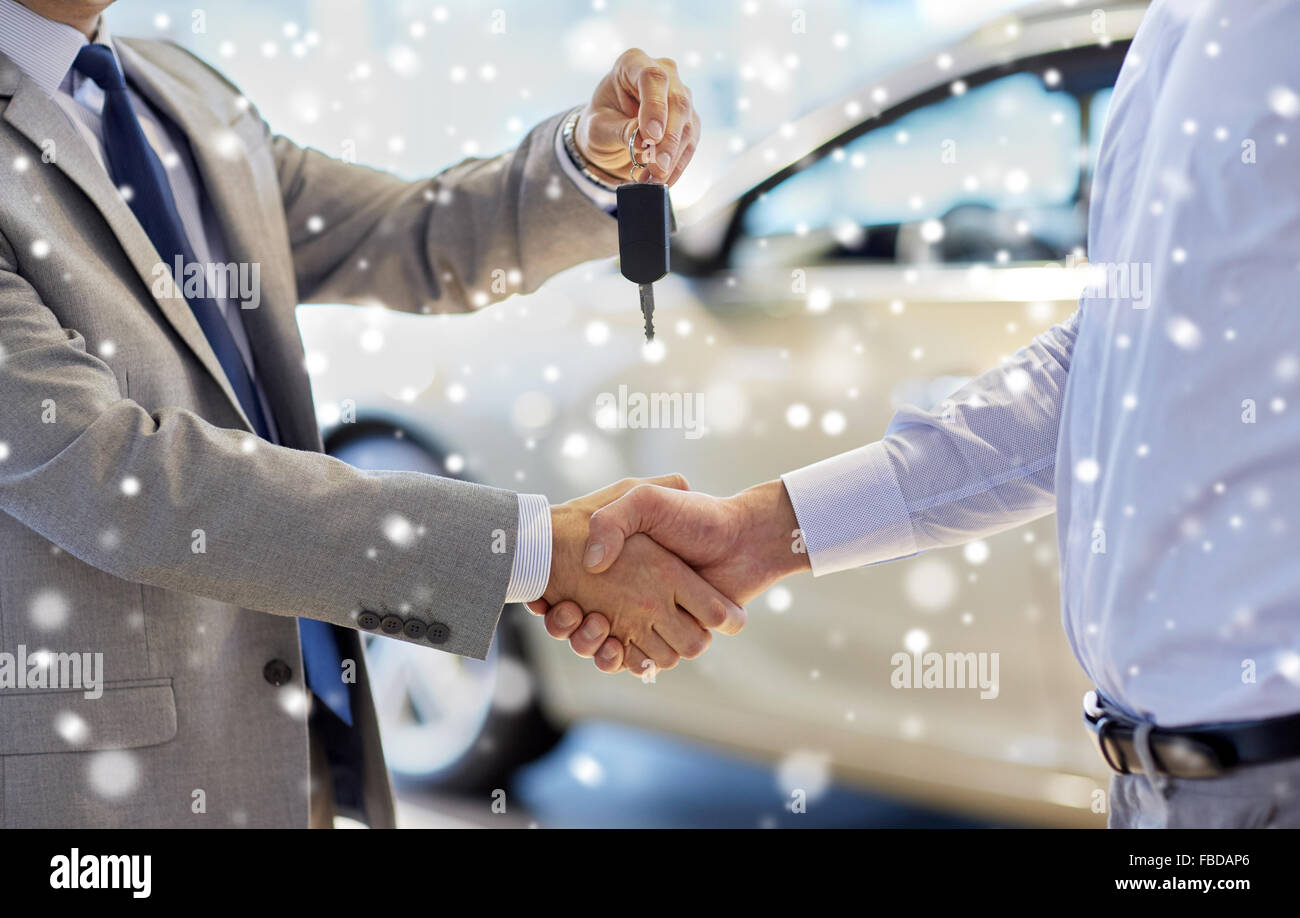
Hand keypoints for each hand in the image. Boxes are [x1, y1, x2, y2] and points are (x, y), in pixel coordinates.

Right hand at [533, 476, 745, 678]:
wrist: (745, 539)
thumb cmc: (698, 517)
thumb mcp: (646, 500)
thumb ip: (612, 520)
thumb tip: (590, 565)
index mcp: (621, 566)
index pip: (568, 589)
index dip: (552, 598)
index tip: (545, 594)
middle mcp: (632, 595)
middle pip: (581, 624)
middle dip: (566, 625)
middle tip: (564, 610)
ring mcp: (649, 619)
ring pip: (603, 647)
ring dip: (588, 642)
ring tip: (590, 621)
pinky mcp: (669, 640)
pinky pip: (634, 661)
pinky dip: (618, 658)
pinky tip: (610, 642)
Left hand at [575, 48, 700, 185]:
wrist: (610, 134)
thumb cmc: (600, 123)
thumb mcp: (598, 128)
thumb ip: (620, 130)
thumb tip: (644, 141)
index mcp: (633, 63)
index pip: (653, 78)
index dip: (655, 106)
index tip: (651, 137)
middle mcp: (663, 73)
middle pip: (677, 102)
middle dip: (668, 140)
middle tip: (657, 168)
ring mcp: (680, 95)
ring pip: (688, 125)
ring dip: (672, 158)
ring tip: (653, 180)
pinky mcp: (689, 120)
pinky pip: (690, 143)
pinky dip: (677, 165)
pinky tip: (663, 180)